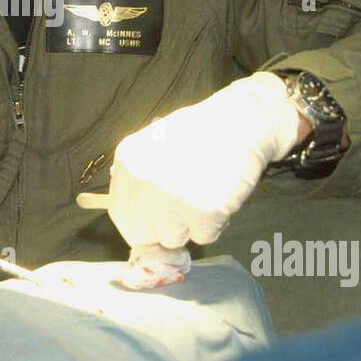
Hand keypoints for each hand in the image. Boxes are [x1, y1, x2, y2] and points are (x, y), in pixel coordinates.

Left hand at [77, 71, 303, 248]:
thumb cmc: (200, 133)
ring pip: (172, 239)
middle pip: (141, 235)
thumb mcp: (154, 144)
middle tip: (184, 212)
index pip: (120, 214)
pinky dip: (214, 224)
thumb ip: (139, 178)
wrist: (240, 121)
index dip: (140, 224)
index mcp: (128, 162)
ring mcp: (171, 198)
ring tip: (205, 194)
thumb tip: (137, 216)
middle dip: (162, 230)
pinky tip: (219, 197)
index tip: (155, 226)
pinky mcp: (202, 211)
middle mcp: (143, 182)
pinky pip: (203, 237)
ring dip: (190, 226)